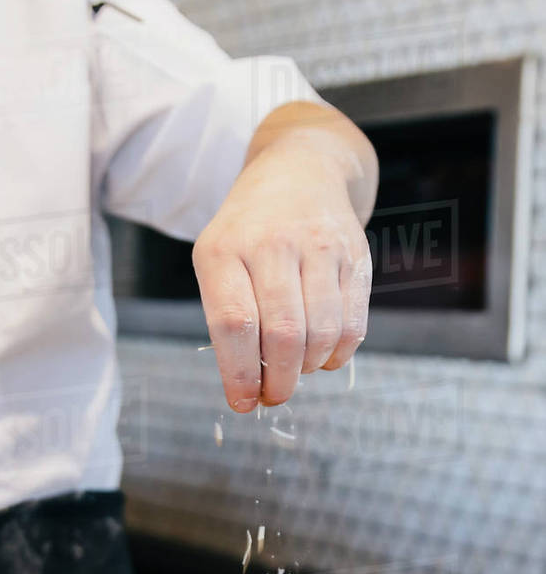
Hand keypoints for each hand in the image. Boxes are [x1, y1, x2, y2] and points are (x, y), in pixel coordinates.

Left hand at [192, 107, 375, 410]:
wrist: (300, 171)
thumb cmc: (248, 233)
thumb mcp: (218, 260)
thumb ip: (228, 321)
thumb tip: (250, 392)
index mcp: (225, 250)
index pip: (234, 324)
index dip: (239, 374)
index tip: (243, 403)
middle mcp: (273, 244)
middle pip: (282, 335)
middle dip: (279, 381)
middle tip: (274, 396)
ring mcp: (319, 247)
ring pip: (321, 334)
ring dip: (308, 369)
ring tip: (295, 370)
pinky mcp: (355, 256)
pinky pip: (352, 324)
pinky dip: (337, 355)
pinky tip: (322, 356)